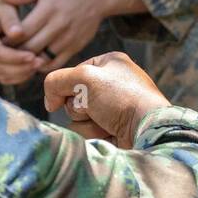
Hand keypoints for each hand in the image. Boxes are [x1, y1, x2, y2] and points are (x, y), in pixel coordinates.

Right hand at [0, 0, 48, 85]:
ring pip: (1, 75)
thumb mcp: (4, 5)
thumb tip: (18, 34)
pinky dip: (18, 76)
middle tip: (40, 62)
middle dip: (20, 68)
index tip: (33, 55)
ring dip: (21, 73)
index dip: (15, 56)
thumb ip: (10, 19)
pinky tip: (32, 68)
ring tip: (39, 64)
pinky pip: (4, 76)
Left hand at [1, 0, 110, 72]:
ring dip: (27, 61)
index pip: (22, 31)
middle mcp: (59, 25)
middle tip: (3, 54)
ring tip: (16, 59)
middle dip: (14, 53)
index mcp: (48, 9)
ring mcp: (68, 38)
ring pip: (41, 58)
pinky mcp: (75, 48)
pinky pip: (55, 63)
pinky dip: (41, 66)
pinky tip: (33, 61)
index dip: (8, 39)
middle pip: (30, 47)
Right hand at [44, 52, 170, 148]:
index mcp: (110, 63)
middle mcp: (112, 84)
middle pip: (73, 96)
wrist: (146, 130)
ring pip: (78, 116)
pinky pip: (88, 131)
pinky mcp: (113, 128)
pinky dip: (94, 133)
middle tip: (97, 107)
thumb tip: (50, 103)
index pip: (74, 73)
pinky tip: (110, 132)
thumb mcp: (84, 78)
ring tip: (107, 121)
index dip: (70, 85)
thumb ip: (56, 81)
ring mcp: (113, 108)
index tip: (81, 91)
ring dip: (87, 121)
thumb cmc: (122, 98)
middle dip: (80, 105)